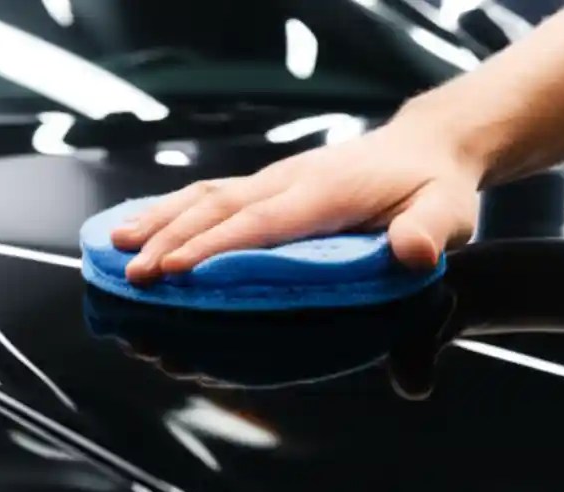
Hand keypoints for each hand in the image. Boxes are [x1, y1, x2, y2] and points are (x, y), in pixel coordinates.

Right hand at [110, 111, 481, 283]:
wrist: (427, 146)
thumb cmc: (435, 187)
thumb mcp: (448, 212)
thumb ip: (428, 232)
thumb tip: (411, 252)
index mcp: (326, 194)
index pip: (261, 222)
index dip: (215, 247)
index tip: (172, 269)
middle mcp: (289, 181)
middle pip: (218, 208)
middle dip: (169, 240)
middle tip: (129, 274)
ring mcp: (274, 181)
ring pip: (205, 197)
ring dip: (159, 220)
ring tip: (115, 246)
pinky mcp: (267, 186)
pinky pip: (212, 196)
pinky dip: (171, 211)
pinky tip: (142, 225)